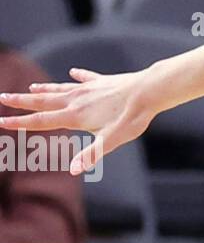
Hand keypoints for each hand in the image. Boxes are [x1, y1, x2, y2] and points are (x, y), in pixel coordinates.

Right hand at [0, 67, 159, 175]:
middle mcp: (78, 100)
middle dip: (21, 101)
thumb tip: (72, 170)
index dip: (20, 122)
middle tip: (2, 97)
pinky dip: (78, 76)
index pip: (41, 121)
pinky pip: (86, 78)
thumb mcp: (111, 140)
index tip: (1, 121)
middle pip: (43, 101)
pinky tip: (73, 72)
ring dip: (44, 89)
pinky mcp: (104, 82)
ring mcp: (90, 89)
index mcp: (76, 116)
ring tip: (30, 87)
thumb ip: (91, 154)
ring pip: (60, 89)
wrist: (150, 90)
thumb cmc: (132, 117)